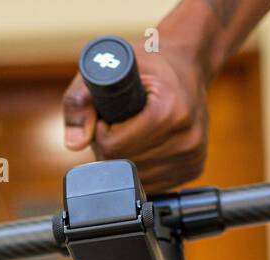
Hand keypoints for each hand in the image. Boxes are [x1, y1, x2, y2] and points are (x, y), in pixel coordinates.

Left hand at [62, 41, 210, 193]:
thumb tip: (74, 143)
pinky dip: (142, 169)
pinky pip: (153, 183)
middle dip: (112, 150)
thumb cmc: (146, 66)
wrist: (188, 66)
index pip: (115, 147)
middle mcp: (187, 136)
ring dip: (126, 161)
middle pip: (125, 165)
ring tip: (134, 132)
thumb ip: (80, 102)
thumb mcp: (107, 69)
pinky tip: (149, 145)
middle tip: (119, 125)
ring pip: (138, 178)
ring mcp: (194, 155)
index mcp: (170, 110)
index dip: (102, 134)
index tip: (107, 117)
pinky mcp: (195, 168)